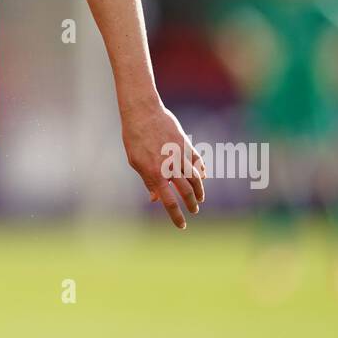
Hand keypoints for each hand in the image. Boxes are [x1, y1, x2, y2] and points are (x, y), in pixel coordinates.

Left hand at [121, 103, 205, 228]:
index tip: (182, 225)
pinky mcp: (186, 144)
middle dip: (192, 204)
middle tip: (194, 210)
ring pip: (196, 178)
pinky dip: (202, 171)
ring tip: (200, 198)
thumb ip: (147, 180)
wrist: (143, 112)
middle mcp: (169, 166)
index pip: (168, 201)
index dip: (176, 216)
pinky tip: (202, 177)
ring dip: (200, 191)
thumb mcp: (135, 161)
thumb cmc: (134, 137)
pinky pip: (198, 161)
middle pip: (186, 192)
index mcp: (154, 173)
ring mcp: (180, 155)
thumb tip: (155, 198)